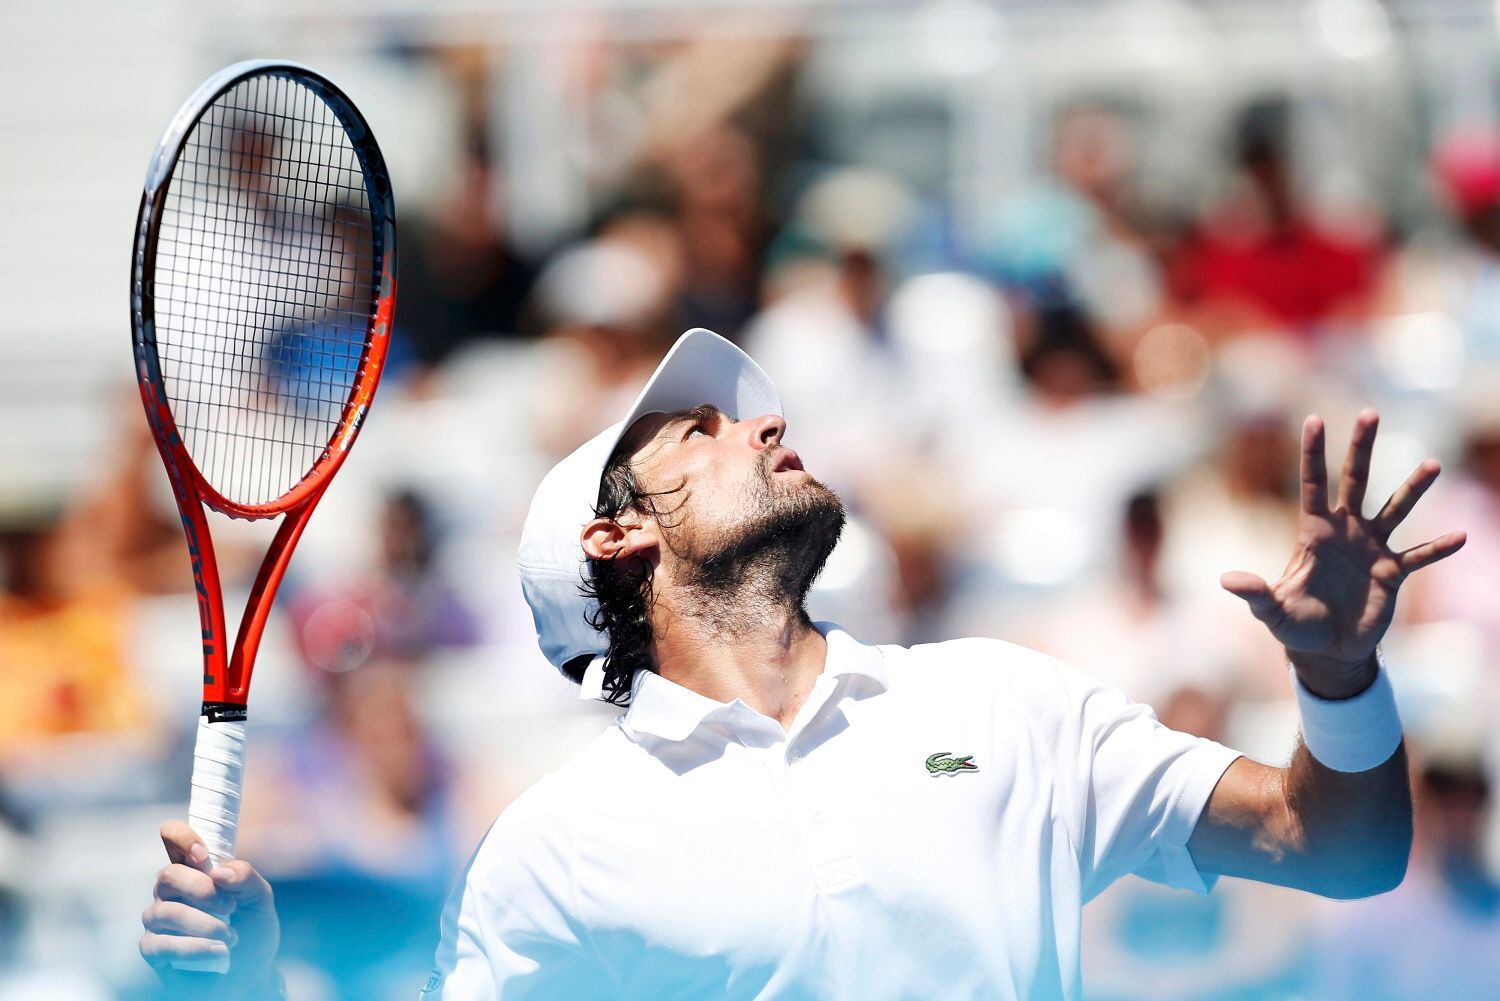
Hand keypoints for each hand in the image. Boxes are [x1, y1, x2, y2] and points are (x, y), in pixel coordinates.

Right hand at [140, 821, 280, 1000]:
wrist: (250, 974)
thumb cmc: (252, 930)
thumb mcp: (260, 900)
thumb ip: (246, 878)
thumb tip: (219, 872)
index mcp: (195, 869)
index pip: (171, 837)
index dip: (181, 836)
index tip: (203, 854)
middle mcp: (171, 891)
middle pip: (168, 875)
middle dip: (202, 890)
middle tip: (231, 907)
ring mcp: (159, 919)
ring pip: (166, 911)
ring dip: (204, 924)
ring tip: (231, 937)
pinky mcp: (153, 949)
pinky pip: (162, 943)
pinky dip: (196, 947)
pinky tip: (219, 952)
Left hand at [1220, 410, 1465, 698]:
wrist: (1327, 651)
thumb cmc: (1295, 627)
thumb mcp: (1272, 612)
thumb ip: (1255, 595)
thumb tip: (1227, 581)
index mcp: (1313, 533)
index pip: (1312, 485)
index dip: (1312, 453)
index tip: (1313, 418)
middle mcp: (1345, 532)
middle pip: (1355, 481)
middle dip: (1361, 448)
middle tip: (1370, 413)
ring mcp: (1372, 549)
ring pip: (1394, 510)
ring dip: (1413, 489)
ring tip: (1432, 465)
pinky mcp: (1393, 573)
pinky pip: (1419, 556)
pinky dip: (1437, 549)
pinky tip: (1459, 538)